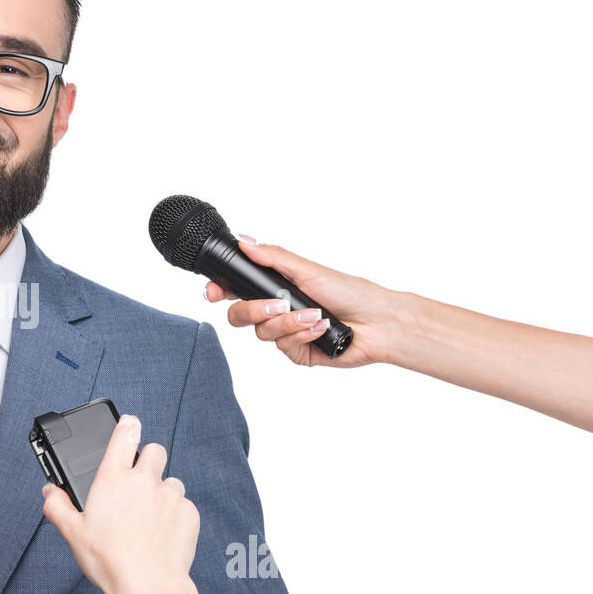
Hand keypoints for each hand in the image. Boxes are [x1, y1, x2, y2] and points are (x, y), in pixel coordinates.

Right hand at [42, 414, 198, 593]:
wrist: (149, 586)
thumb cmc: (110, 561)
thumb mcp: (73, 533)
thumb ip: (57, 506)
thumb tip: (50, 492)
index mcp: (113, 479)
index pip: (124, 435)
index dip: (127, 425)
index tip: (129, 424)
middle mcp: (144, 480)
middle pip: (154, 450)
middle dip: (147, 460)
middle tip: (137, 482)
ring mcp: (170, 495)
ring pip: (171, 479)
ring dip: (162, 490)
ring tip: (149, 516)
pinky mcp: (189, 513)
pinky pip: (183, 504)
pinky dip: (175, 514)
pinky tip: (162, 533)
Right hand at [204, 236, 404, 367]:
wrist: (378, 322)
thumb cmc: (351, 292)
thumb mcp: (308, 270)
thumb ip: (273, 257)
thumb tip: (245, 241)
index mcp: (274, 287)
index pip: (235, 290)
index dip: (218, 290)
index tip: (213, 292)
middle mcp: (276, 310)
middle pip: (239, 315)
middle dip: (255, 311)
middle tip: (277, 304)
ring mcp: (285, 333)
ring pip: (262, 333)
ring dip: (289, 322)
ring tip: (314, 314)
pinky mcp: (297, 352)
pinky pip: (283, 347)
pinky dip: (302, 335)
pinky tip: (320, 328)